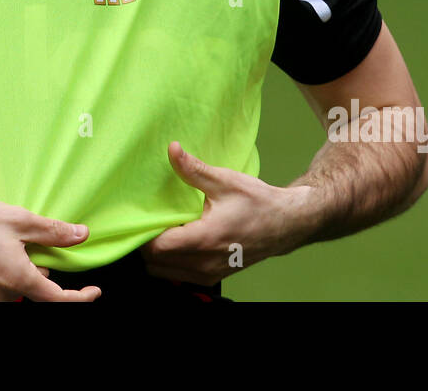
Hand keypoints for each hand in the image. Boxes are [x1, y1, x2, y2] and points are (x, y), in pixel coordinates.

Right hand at [0, 197, 101, 301]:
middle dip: (40, 276)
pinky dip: (3, 281)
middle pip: (34, 296)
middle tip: (31, 251)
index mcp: (18, 280)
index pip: (59, 301)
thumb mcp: (18, 220)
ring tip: (6, 251)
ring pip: (15, 296)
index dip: (81, 299)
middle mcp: (0, 298)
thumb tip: (81, 235)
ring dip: (20, 279)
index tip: (93, 292)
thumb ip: (53, 232)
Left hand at [139, 141, 298, 286]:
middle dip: (146, 243)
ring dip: (158, 255)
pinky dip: (172, 262)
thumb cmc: (257, 202)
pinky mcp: (213, 277)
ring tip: (165, 230)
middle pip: (155, 263)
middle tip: (150, 221)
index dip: (142, 233)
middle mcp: (204, 263)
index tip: (141, 216)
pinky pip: (179, 275)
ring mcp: (209, 274)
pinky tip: (179, 240)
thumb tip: (172, 149)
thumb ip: (193, 169)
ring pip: (165, 273)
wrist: (285, 224)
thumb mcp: (224, 181)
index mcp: (203, 239)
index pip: (156, 247)